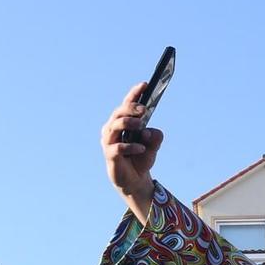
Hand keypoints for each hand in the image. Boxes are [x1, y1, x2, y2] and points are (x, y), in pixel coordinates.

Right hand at [102, 84, 162, 224]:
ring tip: (142, 126)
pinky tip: (141, 148)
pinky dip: (131, 146)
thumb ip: (155, 137)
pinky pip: (118, 147)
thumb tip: (149, 132)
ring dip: (129, 123)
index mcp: (122, 122)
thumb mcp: (154, 146)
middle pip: (119, 112)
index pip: (127, 104)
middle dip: (131, 108)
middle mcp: (112, 128)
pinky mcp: (110, 155)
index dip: (135, 93)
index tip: (145, 84)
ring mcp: (109, 141)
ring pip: (115, 125)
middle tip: (144, 110)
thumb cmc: (141, 158)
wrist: (135, 180)